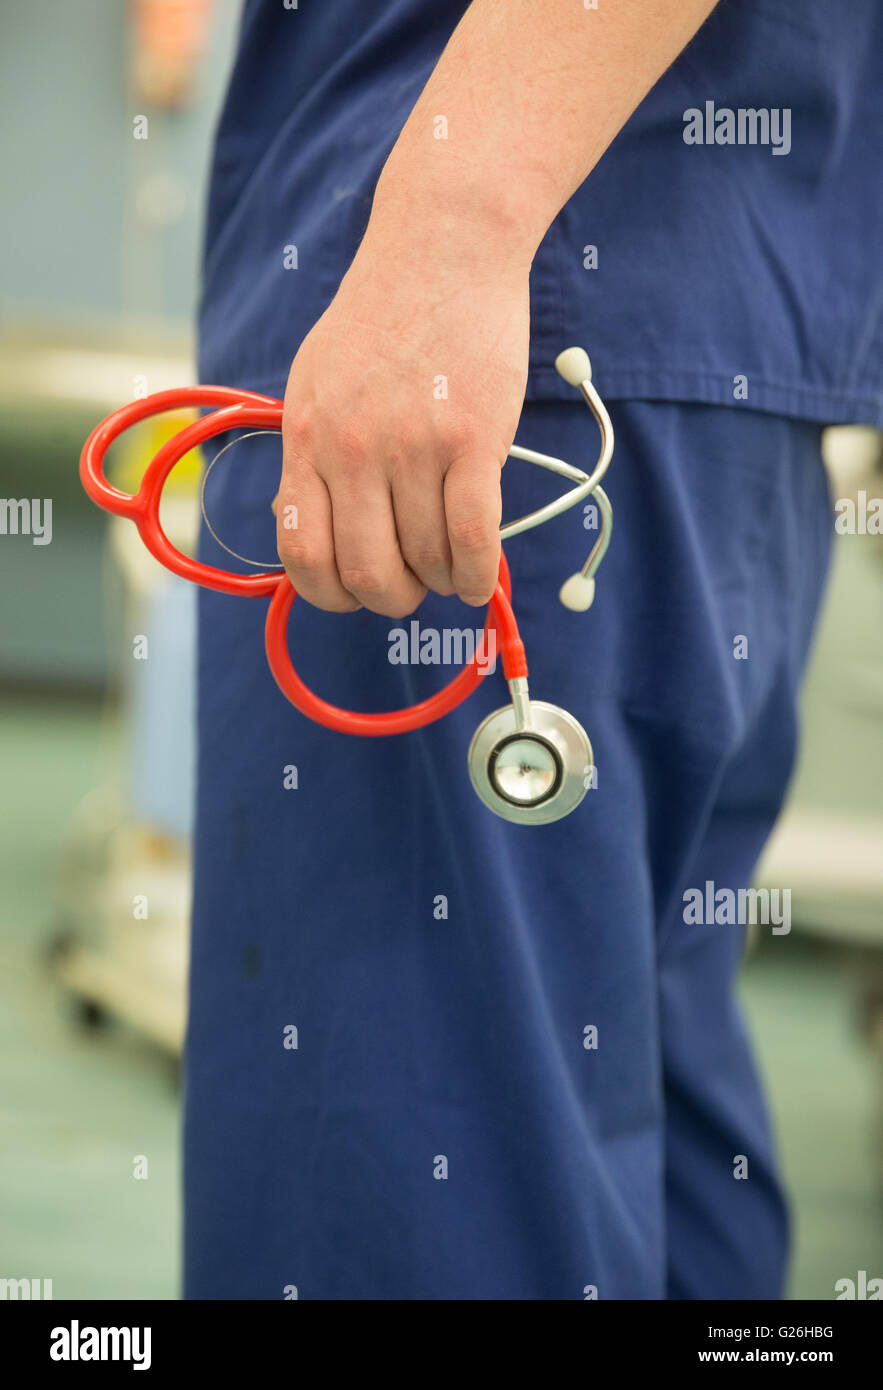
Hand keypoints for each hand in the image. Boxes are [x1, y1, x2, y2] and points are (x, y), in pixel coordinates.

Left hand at [274, 218, 529, 617]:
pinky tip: (479, 579)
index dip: (330, 594)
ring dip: (442, 581)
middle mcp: (352, 449)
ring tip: (451, 564)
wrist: (443, 247)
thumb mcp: (315, 381)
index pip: (302, 554)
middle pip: (368, 575)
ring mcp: (413, 446)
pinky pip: (475, 541)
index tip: (354, 592)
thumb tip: (308, 532)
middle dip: (392, 600)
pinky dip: (479, 577)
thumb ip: (310, 456)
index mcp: (307, 438)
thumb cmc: (381, 317)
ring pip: (427, 562)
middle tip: (412, 588)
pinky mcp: (473, 441)